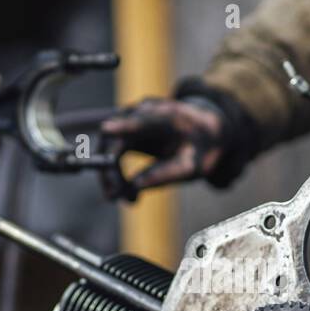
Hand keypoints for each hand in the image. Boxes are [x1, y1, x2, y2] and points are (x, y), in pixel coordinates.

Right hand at [100, 97, 227, 196]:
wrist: (202, 132)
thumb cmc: (198, 148)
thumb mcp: (191, 166)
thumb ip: (166, 174)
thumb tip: (134, 187)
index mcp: (167, 117)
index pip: (142, 121)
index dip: (124, 126)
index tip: (107, 130)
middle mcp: (143, 112)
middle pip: (115, 137)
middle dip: (110, 170)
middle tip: (114, 197)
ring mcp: (130, 117)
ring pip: (107, 146)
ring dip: (109, 175)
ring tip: (128, 199)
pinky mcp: (123, 128)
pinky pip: (110, 151)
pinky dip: (114, 173)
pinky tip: (128, 192)